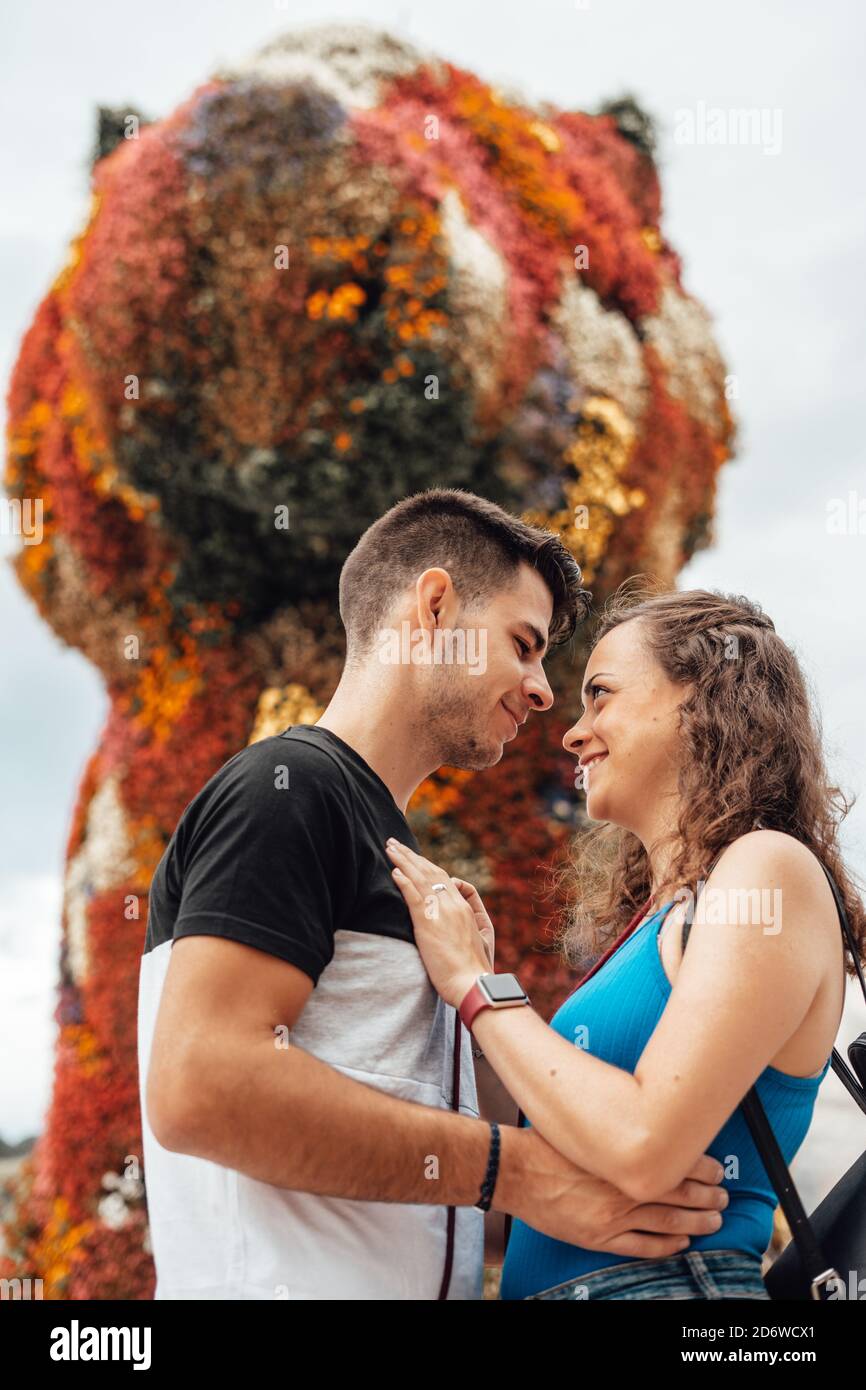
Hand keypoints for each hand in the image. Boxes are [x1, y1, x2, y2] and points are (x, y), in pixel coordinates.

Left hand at [385, 838, 493, 1006]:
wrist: (473, 984)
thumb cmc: (474, 969)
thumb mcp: (482, 937)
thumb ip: (472, 915)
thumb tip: (459, 903)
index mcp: (465, 908)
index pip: (444, 878)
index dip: (426, 865)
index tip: (413, 857)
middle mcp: (454, 904)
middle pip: (430, 871)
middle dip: (411, 856)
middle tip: (395, 842)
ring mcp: (441, 912)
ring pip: (420, 878)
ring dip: (403, 860)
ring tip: (390, 848)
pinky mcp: (428, 924)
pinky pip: (413, 895)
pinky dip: (403, 881)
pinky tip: (394, 871)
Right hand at [503, 1127, 728, 1257]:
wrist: (515, 1170)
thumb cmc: (547, 1145)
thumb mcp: (588, 1131)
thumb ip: (617, 1135)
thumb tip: (647, 1129)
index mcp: (621, 1158)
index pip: (675, 1163)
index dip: (701, 1168)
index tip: (716, 1168)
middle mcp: (622, 1188)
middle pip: (678, 1194)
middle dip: (706, 1196)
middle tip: (723, 1197)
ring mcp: (612, 1216)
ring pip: (666, 1222)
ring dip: (695, 1222)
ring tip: (714, 1221)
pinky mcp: (598, 1238)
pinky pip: (640, 1247)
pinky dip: (664, 1246)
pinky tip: (680, 1243)